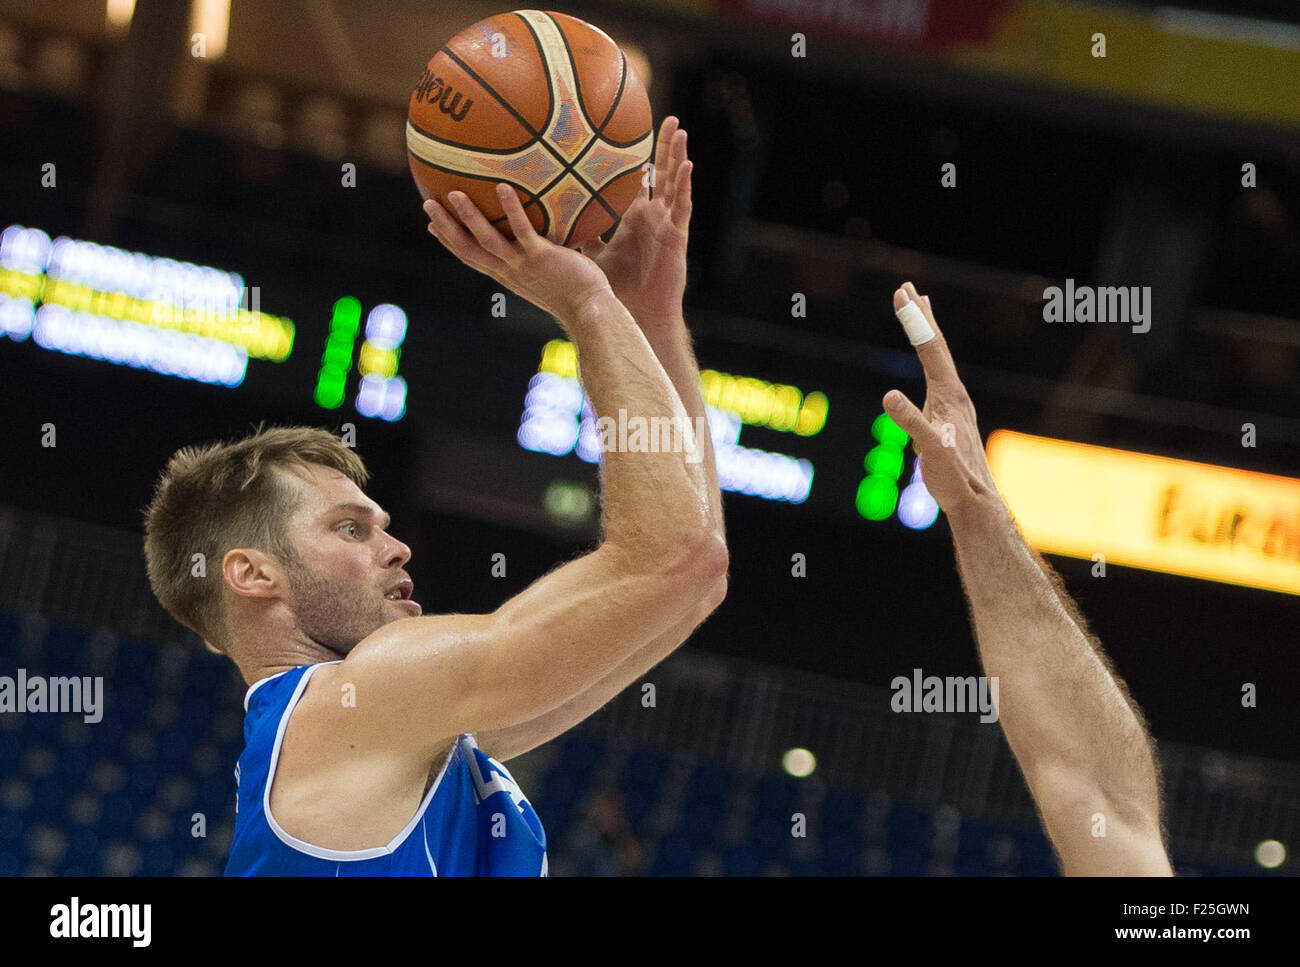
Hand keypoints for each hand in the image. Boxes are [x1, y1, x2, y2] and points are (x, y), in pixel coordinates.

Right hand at [424, 183, 611, 326]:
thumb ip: (536, 257)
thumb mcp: (545, 276)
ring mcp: (522, 264)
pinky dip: (511, 208)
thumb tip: (542, 237)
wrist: (588, 309)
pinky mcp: (540, 256)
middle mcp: (508, 271)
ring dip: (468, 216)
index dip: (449, 241)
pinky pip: (521, 229)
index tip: (433, 227)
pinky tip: (502, 187)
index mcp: (506, 275)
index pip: (470, 257)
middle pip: (467, 248)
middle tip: (428, 205)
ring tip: (453, 193)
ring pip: (486, 239)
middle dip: (446, 227)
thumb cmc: (573, 292)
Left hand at [579, 116, 692, 325]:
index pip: (638, 182)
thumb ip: (579, 233)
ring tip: (680, 130)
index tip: (633, 135)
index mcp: (635, 219)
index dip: (639, 160)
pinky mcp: (677, 237)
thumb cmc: (616, 288)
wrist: (636, 313)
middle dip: (664, 148)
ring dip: (678, 157)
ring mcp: (667, 225)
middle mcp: (653, 217)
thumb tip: (549, 216)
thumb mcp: (592, 254)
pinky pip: (682, 206)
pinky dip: (685, 185)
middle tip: (665, 119)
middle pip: (660, 175)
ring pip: (674, 184)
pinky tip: (688, 165)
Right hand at [882, 282, 1001, 518]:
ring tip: (922, 314)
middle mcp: (955, 393)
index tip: (902, 291)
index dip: (915, 319)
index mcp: (949, 394)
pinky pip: (938, 377)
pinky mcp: (951, 417)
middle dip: (922, 316)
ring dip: (928, 333)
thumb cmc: (953, 476)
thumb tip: (889, 396)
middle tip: (909, 288)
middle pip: (936, 345)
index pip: (930, 347)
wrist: (975, 499)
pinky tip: (929, 366)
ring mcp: (955, 404)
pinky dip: (930, 359)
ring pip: (939, 359)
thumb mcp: (929, 447)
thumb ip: (911, 421)